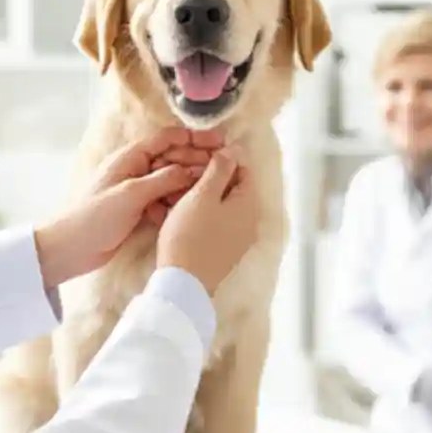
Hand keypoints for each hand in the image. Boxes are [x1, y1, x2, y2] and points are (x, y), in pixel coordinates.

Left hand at [35, 127, 223, 288]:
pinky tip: (192, 206)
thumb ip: (163, 179)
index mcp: (130, 158)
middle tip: (225, 165)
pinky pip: (165, 199)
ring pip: (171, 179)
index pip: (167, 139)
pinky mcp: (138, 210)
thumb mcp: (132, 194)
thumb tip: (192, 168)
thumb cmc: (95, 216)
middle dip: (198, 159)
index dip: (194, 138)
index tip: (219, 141)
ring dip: (191, 181)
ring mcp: (137, 190)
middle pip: (172, 157)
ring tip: (214, 186)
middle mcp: (135, 169)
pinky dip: (178, 200)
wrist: (70, 249)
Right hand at [156, 146, 260, 294]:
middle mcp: (251, 221)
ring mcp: (239, 238)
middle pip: (235, 188)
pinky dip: (204, 215)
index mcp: (249, 203)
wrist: (183, 283)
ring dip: (205, 197)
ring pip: (224, 206)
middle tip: (187, 175)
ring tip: (180, 195)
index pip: (244, 168)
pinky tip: (183, 215)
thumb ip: (220, 169)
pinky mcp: (226, 251)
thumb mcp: (202, 194)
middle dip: (212, 178)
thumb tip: (235, 149)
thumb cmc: (190, 235)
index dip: (223, 158)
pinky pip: (219, 223)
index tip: (200, 157)